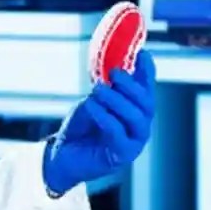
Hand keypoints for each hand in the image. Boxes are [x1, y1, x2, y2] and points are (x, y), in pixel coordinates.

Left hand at [42, 50, 155, 195]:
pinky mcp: (122, 156)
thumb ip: (110, 89)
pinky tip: (91, 105)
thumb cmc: (81, 127)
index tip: (142, 54)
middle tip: (114, 73)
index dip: (147, 72)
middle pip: (146, 104)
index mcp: (137, 113)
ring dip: (117, 100)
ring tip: (98, 89)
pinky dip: (105, 116)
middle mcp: (140, 127)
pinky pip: (118, 133)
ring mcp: (134, 143)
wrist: (63, 154)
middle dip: (132, 86)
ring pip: (135, 118)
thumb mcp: (95, 101)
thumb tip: (118, 69)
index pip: (147, 90)